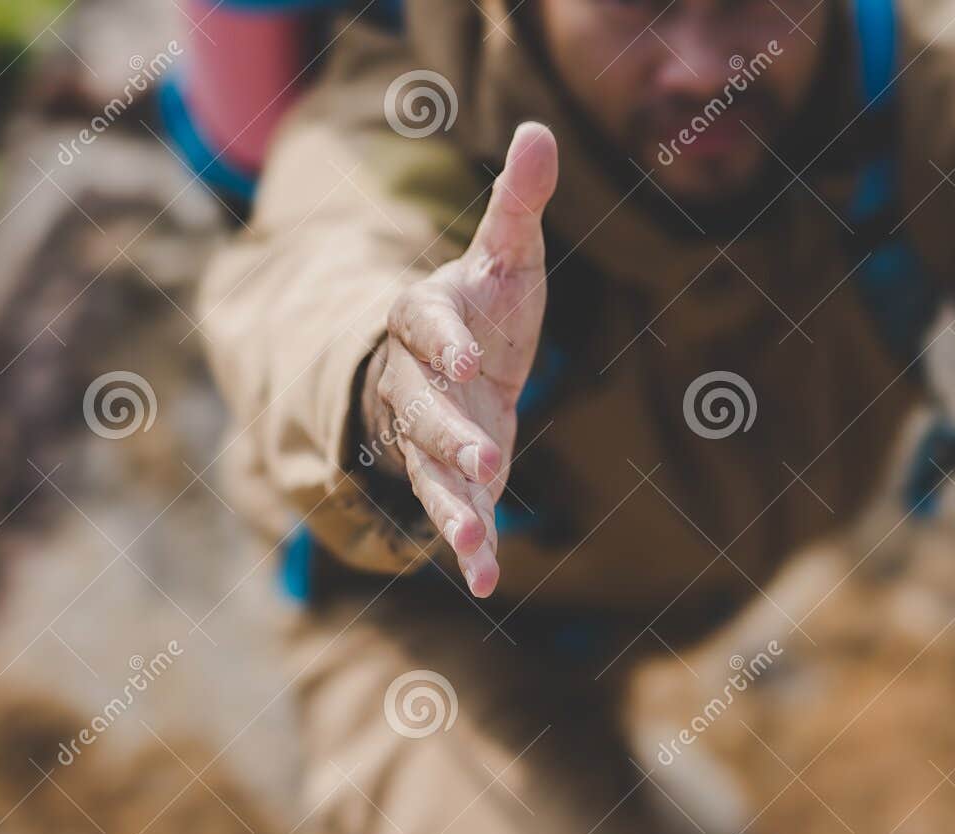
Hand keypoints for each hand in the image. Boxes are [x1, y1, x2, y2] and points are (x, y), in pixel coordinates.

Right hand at [361, 122, 558, 597]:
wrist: (459, 358)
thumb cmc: (485, 299)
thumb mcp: (506, 251)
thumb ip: (518, 202)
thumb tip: (539, 130)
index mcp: (425, 316)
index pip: (424, 323)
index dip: (443, 342)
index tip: (472, 359)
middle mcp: (415, 380)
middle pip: (422, 408)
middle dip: (449, 436)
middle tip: (486, 461)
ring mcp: (426, 434)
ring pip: (427, 470)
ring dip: (450, 506)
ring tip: (473, 545)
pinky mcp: (449, 475)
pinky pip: (452, 510)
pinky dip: (469, 545)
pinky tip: (488, 582)